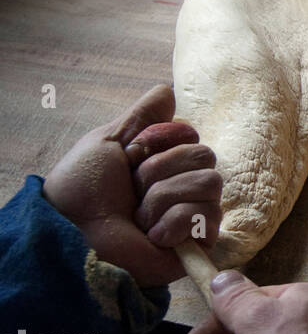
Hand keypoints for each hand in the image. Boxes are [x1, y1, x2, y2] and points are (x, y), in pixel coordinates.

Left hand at [42, 85, 222, 287]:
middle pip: (206, 155)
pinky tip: (152, 237)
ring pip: (208, 183)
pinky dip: (171, 224)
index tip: (130, 156)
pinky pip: (205, 216)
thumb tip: (167, 89)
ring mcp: (195, 216)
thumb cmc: (82, 189)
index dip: (160, 142)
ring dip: (162, 198)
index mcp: (167, 162)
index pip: (192, 134)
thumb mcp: (107, 141)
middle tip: (133, 190)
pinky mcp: (199, 243)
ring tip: (139, 218)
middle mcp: (185, 187)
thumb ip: (140, 116)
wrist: (73, 233)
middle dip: (160, 170)